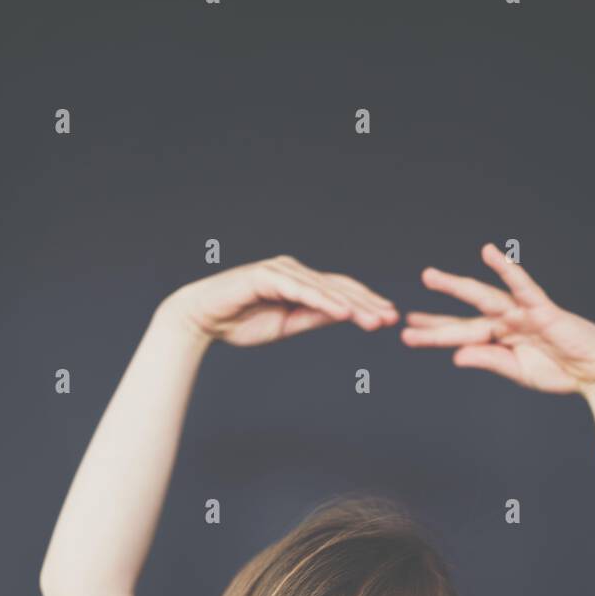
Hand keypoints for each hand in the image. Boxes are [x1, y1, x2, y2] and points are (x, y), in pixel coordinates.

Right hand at [161, 255, 398, 346]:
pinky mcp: (267, 276)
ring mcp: (281, 271)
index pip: (339, 291)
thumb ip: (314, 317)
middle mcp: (293, 270)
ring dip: (352, 305)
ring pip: (324, 289)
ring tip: (375, 320)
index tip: (389, 318)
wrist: (202, 319)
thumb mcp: (287, 325)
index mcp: (300, 281)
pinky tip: (345, 314)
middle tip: (393, 318)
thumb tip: (346, 315)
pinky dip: (324, 302)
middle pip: (338, 287)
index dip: (365, 303)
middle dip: (367, 303)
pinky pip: (302, 291)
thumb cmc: (240, 322)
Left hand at [401, 243, 594, 396]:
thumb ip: (489, 361)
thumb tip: (455, 357)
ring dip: (457, 287)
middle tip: (403, 314)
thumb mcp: (518, 372)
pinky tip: (490, 253)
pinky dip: (507, 270)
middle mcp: (507, 322)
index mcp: (500, 339)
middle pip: (465, 315)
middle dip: (436, 314)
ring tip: (430, 277)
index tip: (408, 332)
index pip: (462, 334)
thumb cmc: (561, 371)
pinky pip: (522, 286)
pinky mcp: (542, 308)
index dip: (435, 333)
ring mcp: (523, 312)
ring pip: (484, 296)